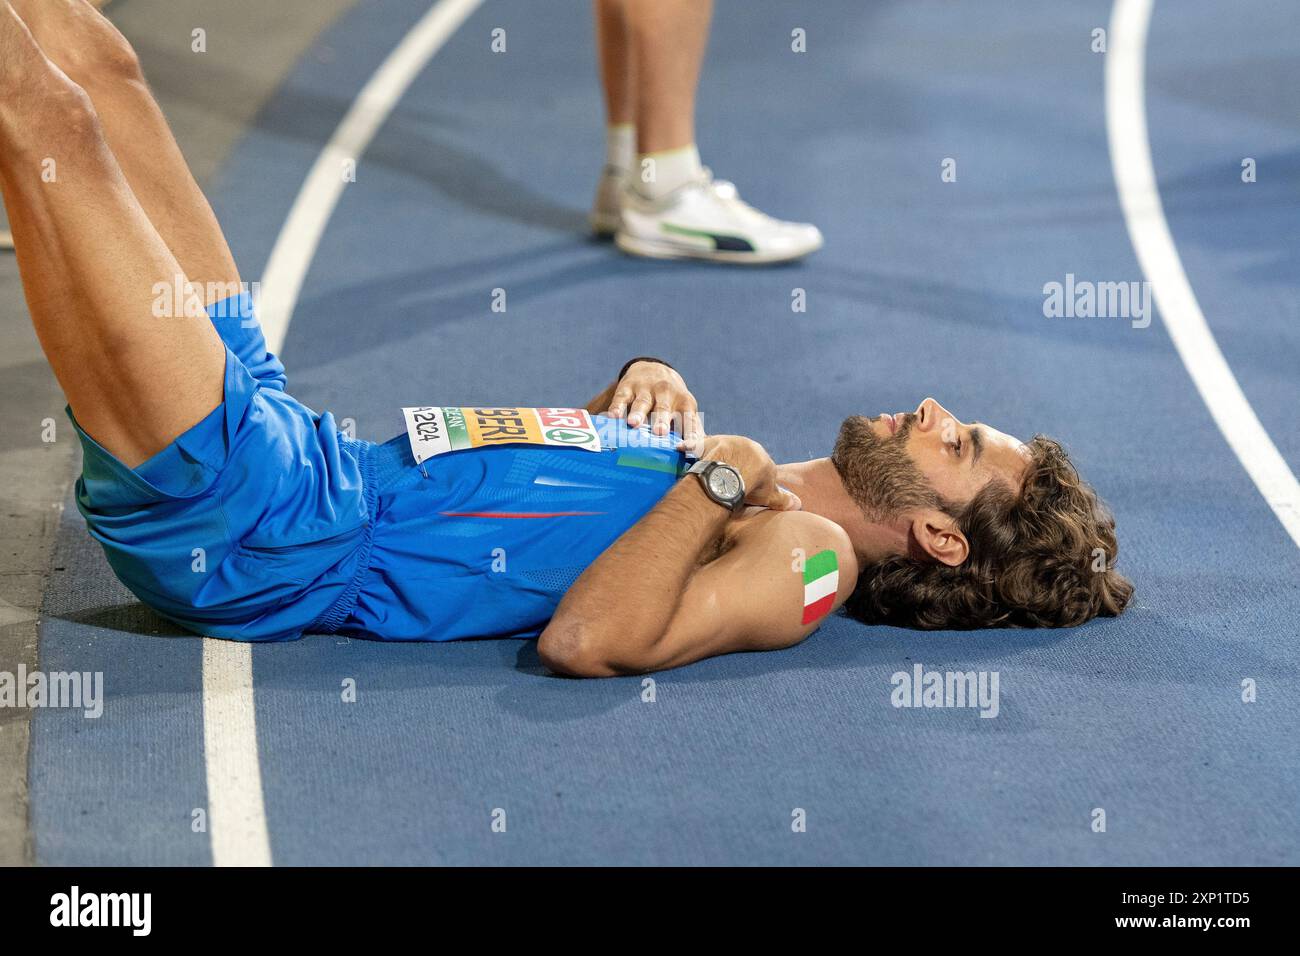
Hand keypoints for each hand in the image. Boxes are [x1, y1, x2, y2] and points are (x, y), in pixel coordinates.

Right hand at [607, 360, 702, 438]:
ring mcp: (646, 389)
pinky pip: (622, 397)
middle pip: (664, 409)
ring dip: (638, 413)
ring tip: (633, 424)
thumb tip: (700, 458)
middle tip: (659, 432)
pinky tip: (613, 416)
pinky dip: (617, 406)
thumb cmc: (672, 403)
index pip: (689, 421)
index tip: (683, 447)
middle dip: (662, 420)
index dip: (688, 434)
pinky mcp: (628, 386)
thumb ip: (692, 433)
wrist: (653, 370)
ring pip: (642, 402)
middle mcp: (667, 394)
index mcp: (684, 404)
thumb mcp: (685, 413)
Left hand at [677, 434, 801, 511]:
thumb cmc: (751, 485)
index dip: (751, 476)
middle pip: (738, 454)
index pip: (757, 465)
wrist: (731, 475)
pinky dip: (689, 446)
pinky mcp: (706, 442)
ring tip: (707, 470)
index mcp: (759, 454)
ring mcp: (724, 440)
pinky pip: (695, 443)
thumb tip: (798, 504)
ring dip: (713, 455)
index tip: (744, 486)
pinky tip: (681, 450)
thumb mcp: (770, 495)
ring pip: (719, 448)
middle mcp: (743, 443)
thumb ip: (782, 499)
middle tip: (725, 480)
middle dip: (734, 465)